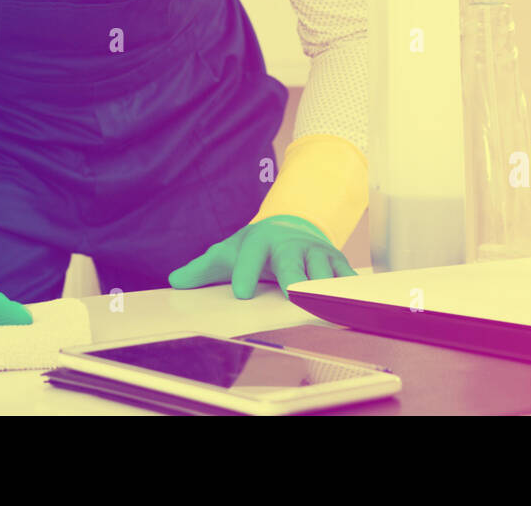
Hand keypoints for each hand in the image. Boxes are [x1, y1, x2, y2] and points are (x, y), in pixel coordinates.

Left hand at [168, 215, 355, 299]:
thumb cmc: (256, 247)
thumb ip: (202, 268)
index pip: (252, 253)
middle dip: (294, 275)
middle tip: (292, 293)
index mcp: (261, 240)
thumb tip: (176, 281)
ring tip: (327, 304)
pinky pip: (345, 275)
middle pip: (293, 259)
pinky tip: (355, 304)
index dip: (246, 272)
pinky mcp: (335, 262)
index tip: (241, 292)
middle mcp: (291, 244)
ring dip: (326, 285)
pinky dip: (351, 288)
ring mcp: (316, 252)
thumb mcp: (228, 253)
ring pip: (324, 267)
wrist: (290, 226)